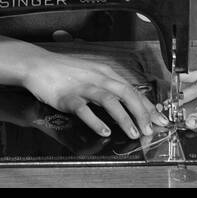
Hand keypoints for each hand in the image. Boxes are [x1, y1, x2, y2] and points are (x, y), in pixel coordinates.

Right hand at [19, 51, 166, 138]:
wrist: (36, 64)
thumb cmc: (64, 71)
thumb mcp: (90, 75)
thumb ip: (108, 87)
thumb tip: (129, 104)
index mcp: (105, 72)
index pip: (132, 90)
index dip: (148, 106)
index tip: (160, 120)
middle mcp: (97, 77)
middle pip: (126, 93)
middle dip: (141, 112)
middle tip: (150, 129)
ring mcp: (82, 86)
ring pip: (109, 100)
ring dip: (124, 118)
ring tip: (133, 133)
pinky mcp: (67, 96)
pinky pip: (84, 109)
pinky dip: (96, 121)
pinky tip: (104, 130)